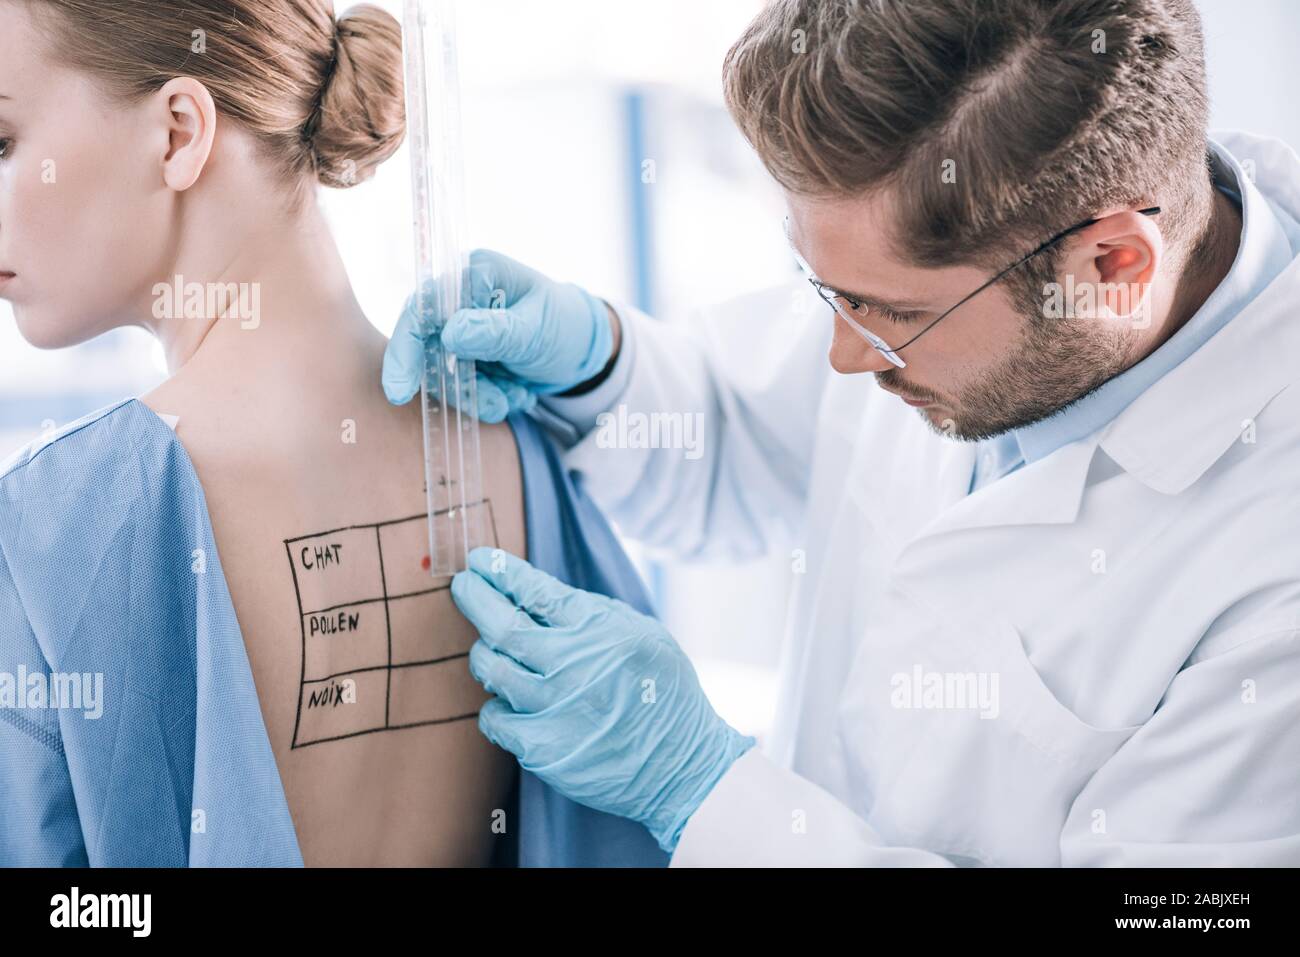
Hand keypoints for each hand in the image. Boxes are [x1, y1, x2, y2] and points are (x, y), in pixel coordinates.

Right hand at [382, 249, 615, 422]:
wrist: (585, 353)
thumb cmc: (566, 327)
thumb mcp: (536, 330)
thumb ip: (494, 332)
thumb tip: (448, 333)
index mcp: (475, 276)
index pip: (423, 308)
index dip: (406, 349)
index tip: (400, 390)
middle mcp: (461, 300)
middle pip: (427, 347)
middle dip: (458, 385)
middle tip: (493, 404)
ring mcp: (463, 331)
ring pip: (444, 375)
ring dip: (481, 396)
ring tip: (517, 397)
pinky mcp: (469, 358)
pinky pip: (462, 387)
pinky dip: (490, 399)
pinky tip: (518, 394)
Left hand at [451, 547, 755, 851]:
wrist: (680, 763)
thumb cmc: (663, 693)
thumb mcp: (644, 633)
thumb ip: (594, 613)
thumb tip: (540, 592)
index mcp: (599, 629)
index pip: (536, 590)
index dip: (502, 571)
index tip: (481, 560)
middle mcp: (571, 664)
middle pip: (500, 624)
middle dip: (474, 597)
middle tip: (463, 585)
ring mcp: (552, 706)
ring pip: (490, 668)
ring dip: (483, 653)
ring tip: (488, 647)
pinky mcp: (540, 745)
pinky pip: (493, 716)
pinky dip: (494, 704)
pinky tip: (509, 700)